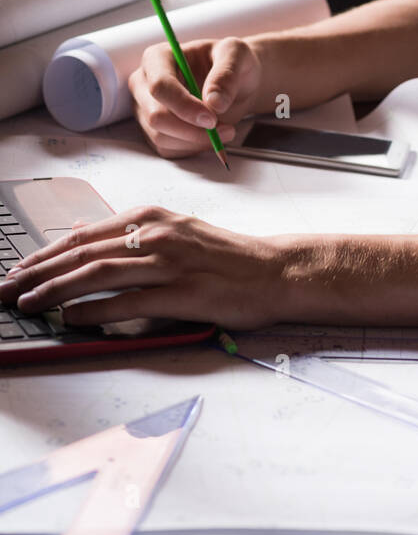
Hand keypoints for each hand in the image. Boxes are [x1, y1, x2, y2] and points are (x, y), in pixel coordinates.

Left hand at [0, 205, 300, 329]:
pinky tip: (69, 317)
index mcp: (152, 217)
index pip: (84, 234)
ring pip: (96, 273)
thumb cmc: (227, 257)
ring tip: (26, 302)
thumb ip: (134, 235)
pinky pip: (126, 301)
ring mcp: (168, 262)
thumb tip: (85, 239)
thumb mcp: (177, 230)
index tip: (19, 268)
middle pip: (82, 252)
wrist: (275, 270)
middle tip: (7, 288)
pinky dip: (92, 309)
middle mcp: (156, 234)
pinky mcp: (181, 292)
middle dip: (37, 271)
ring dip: (54, 290)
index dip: (45, 253)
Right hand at [128, 36, 262, 157]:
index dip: (184, 106)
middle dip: (193, 129)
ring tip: (226, 130)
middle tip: (227, 129)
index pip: (160, 86)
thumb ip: (227, 74)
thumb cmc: (232, 63)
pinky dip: (194, 148)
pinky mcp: (155, 131)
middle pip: (156, 116)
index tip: (212, 118)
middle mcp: (145, 84)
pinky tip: (212, 136)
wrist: (238, 82)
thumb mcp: (237, 55)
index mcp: (157, 58)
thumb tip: (214, 103)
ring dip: (198, 141)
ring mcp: (146, 110)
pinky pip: (169, 150)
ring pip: (162, 137)